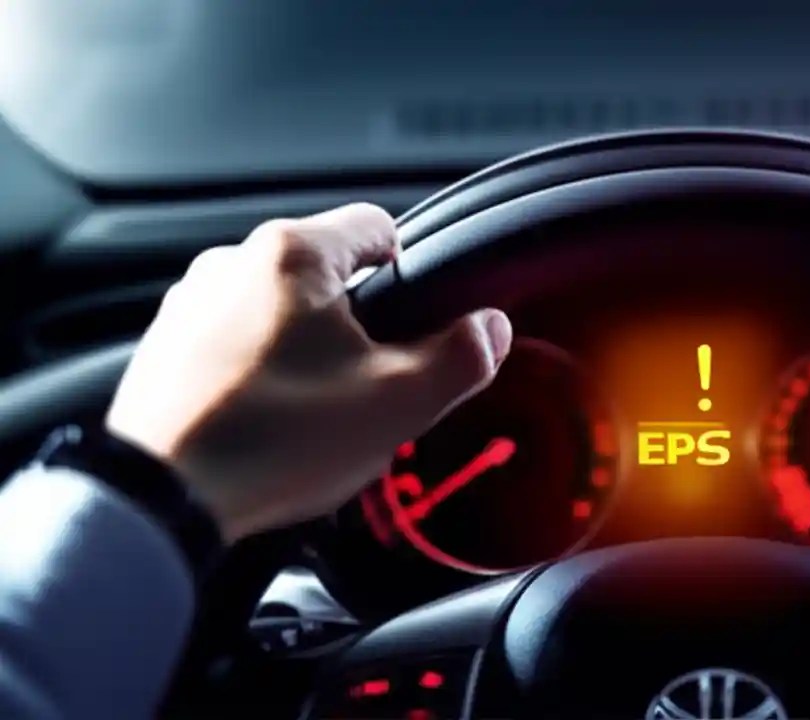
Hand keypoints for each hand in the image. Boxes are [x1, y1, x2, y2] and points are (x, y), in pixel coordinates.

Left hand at [106, 203, 510, 542]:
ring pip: (281, 312)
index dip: (413, 273)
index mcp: (294, 254)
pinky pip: (236, 345)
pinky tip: (269, 426)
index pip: (380, 227)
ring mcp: (191, 303)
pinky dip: (260, 375)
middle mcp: (233, 261)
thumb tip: (491, 329)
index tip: (417, 323)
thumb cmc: (275, 440)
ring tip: (314, 416)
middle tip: (370, 389)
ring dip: (307, 352)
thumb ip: (462, 358)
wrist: (160, 498)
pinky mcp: (167, 348)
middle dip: (359, 327)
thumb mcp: (397, 403)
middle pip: (330, 276)